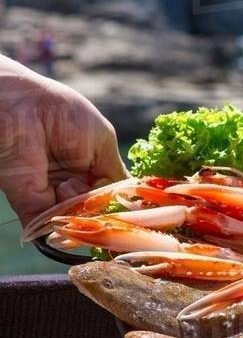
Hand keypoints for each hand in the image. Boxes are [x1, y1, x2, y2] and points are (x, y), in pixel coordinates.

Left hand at [0, 55, 125, 226]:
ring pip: (77, 220)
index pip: (112, 193)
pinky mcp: (29, 202)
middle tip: (102, 208)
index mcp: (92, 166)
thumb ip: (114, 172)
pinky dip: (59, 232)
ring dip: (83, 220)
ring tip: (77, 201)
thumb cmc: (62, 112)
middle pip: (96, 210)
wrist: (17, 106)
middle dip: (102, 213)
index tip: (131, 208)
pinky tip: (70, 226)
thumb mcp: (101, 140)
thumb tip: (124, 201)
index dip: (121, 202)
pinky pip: (48, 226)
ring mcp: (52, 194)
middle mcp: (73, 183)